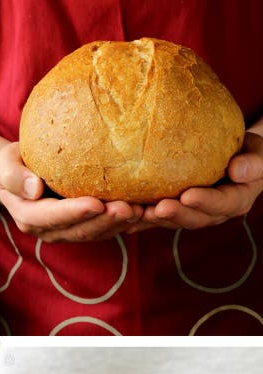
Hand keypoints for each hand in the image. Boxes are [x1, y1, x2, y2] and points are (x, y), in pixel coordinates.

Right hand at [0, 140, 145, 241]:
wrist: (19, 170)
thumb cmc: (11, 162)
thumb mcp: (5, 163)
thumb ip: (14, 175)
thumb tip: (34, 188)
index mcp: (28, 216)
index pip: (51, 217)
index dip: (75, 213)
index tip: (96, 203)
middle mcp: (48, 229)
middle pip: (79, 230)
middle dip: (106, 221)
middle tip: (130, 208)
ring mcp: (67, 231)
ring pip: (97, 232)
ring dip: (121, 225)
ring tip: (144, 211)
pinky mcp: (84, 225)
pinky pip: (107, 228)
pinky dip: (126, 223)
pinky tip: (147, 212)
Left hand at [138, 131, 262, 229]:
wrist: (233, 158)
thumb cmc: (248, 152)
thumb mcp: (259, 153)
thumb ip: (254, 163)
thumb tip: (238, 169)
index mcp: (235, 201)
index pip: (222, 203)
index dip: (205, 202)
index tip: (189, 196)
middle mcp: (211, 213)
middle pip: (193, 218)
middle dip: (176, 215)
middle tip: (159, 208)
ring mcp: (190, 214)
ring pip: (171, 221)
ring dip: (154, 220)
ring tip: (138, 213)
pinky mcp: (172, 211)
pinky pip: (155, 218)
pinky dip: (139, 220)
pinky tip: (123, 219)